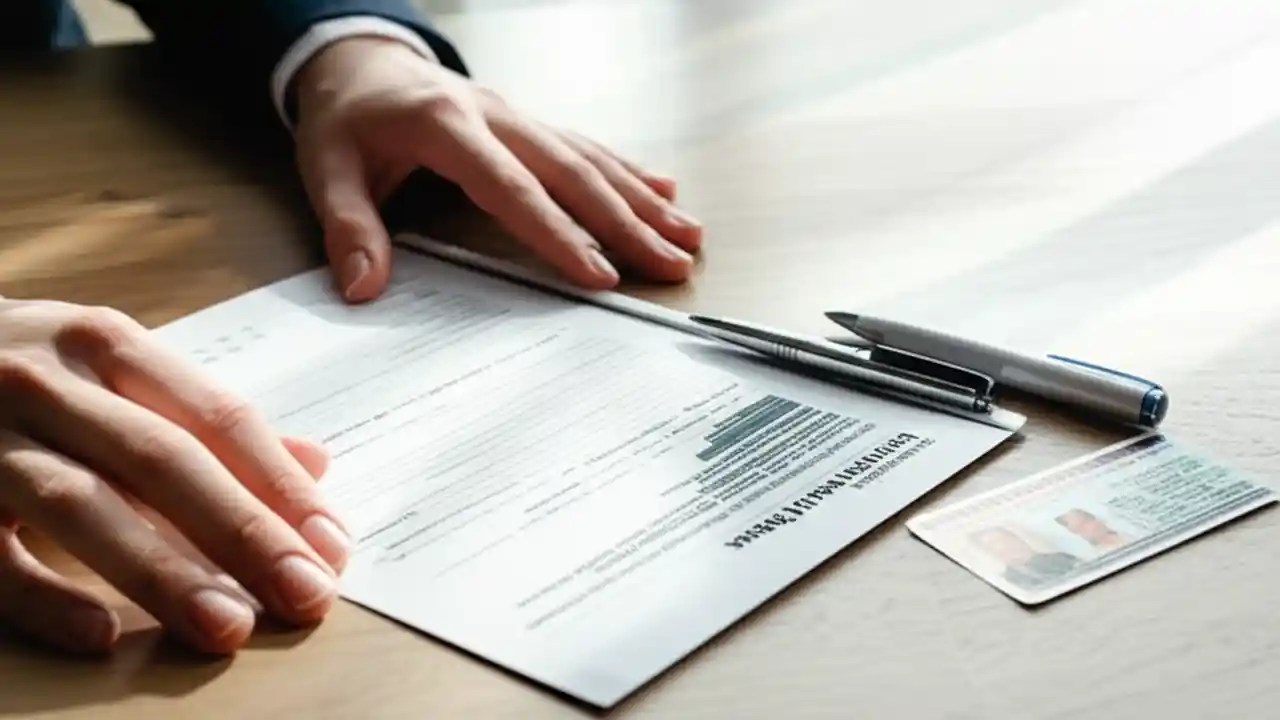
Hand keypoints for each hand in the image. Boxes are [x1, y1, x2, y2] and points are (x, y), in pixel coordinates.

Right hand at [0, 299, 346, 653]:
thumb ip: (206, 418)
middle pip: (164, 460)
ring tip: (229, 626)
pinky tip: (101, 636)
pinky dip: (43, 597)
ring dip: (163, 569)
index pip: (218, 416)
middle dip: (245, 532)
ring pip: (83, 504)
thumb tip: (315, 462)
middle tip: (308, 594)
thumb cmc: (21, 370)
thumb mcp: (110, 368)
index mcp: (106, 344)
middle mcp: (45, 381)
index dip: (281, 485)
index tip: (335, 546)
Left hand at [293, 36, 702, 302]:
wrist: (359, 60)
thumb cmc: (346, 119)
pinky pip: (587, 146)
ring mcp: (519, 115)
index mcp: (446, 125)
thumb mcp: (325, 168)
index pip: (511, 187)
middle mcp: (496, 115)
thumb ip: (347, 227)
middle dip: (627, 222)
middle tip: (671, 265)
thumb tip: (363, 288)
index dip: (557, 233)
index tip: (597, 274)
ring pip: (591, 157)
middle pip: (572, 172)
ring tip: (688, 236)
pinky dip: (630, 171)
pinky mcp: (529, 122)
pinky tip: (666, 191)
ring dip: (643, 199)